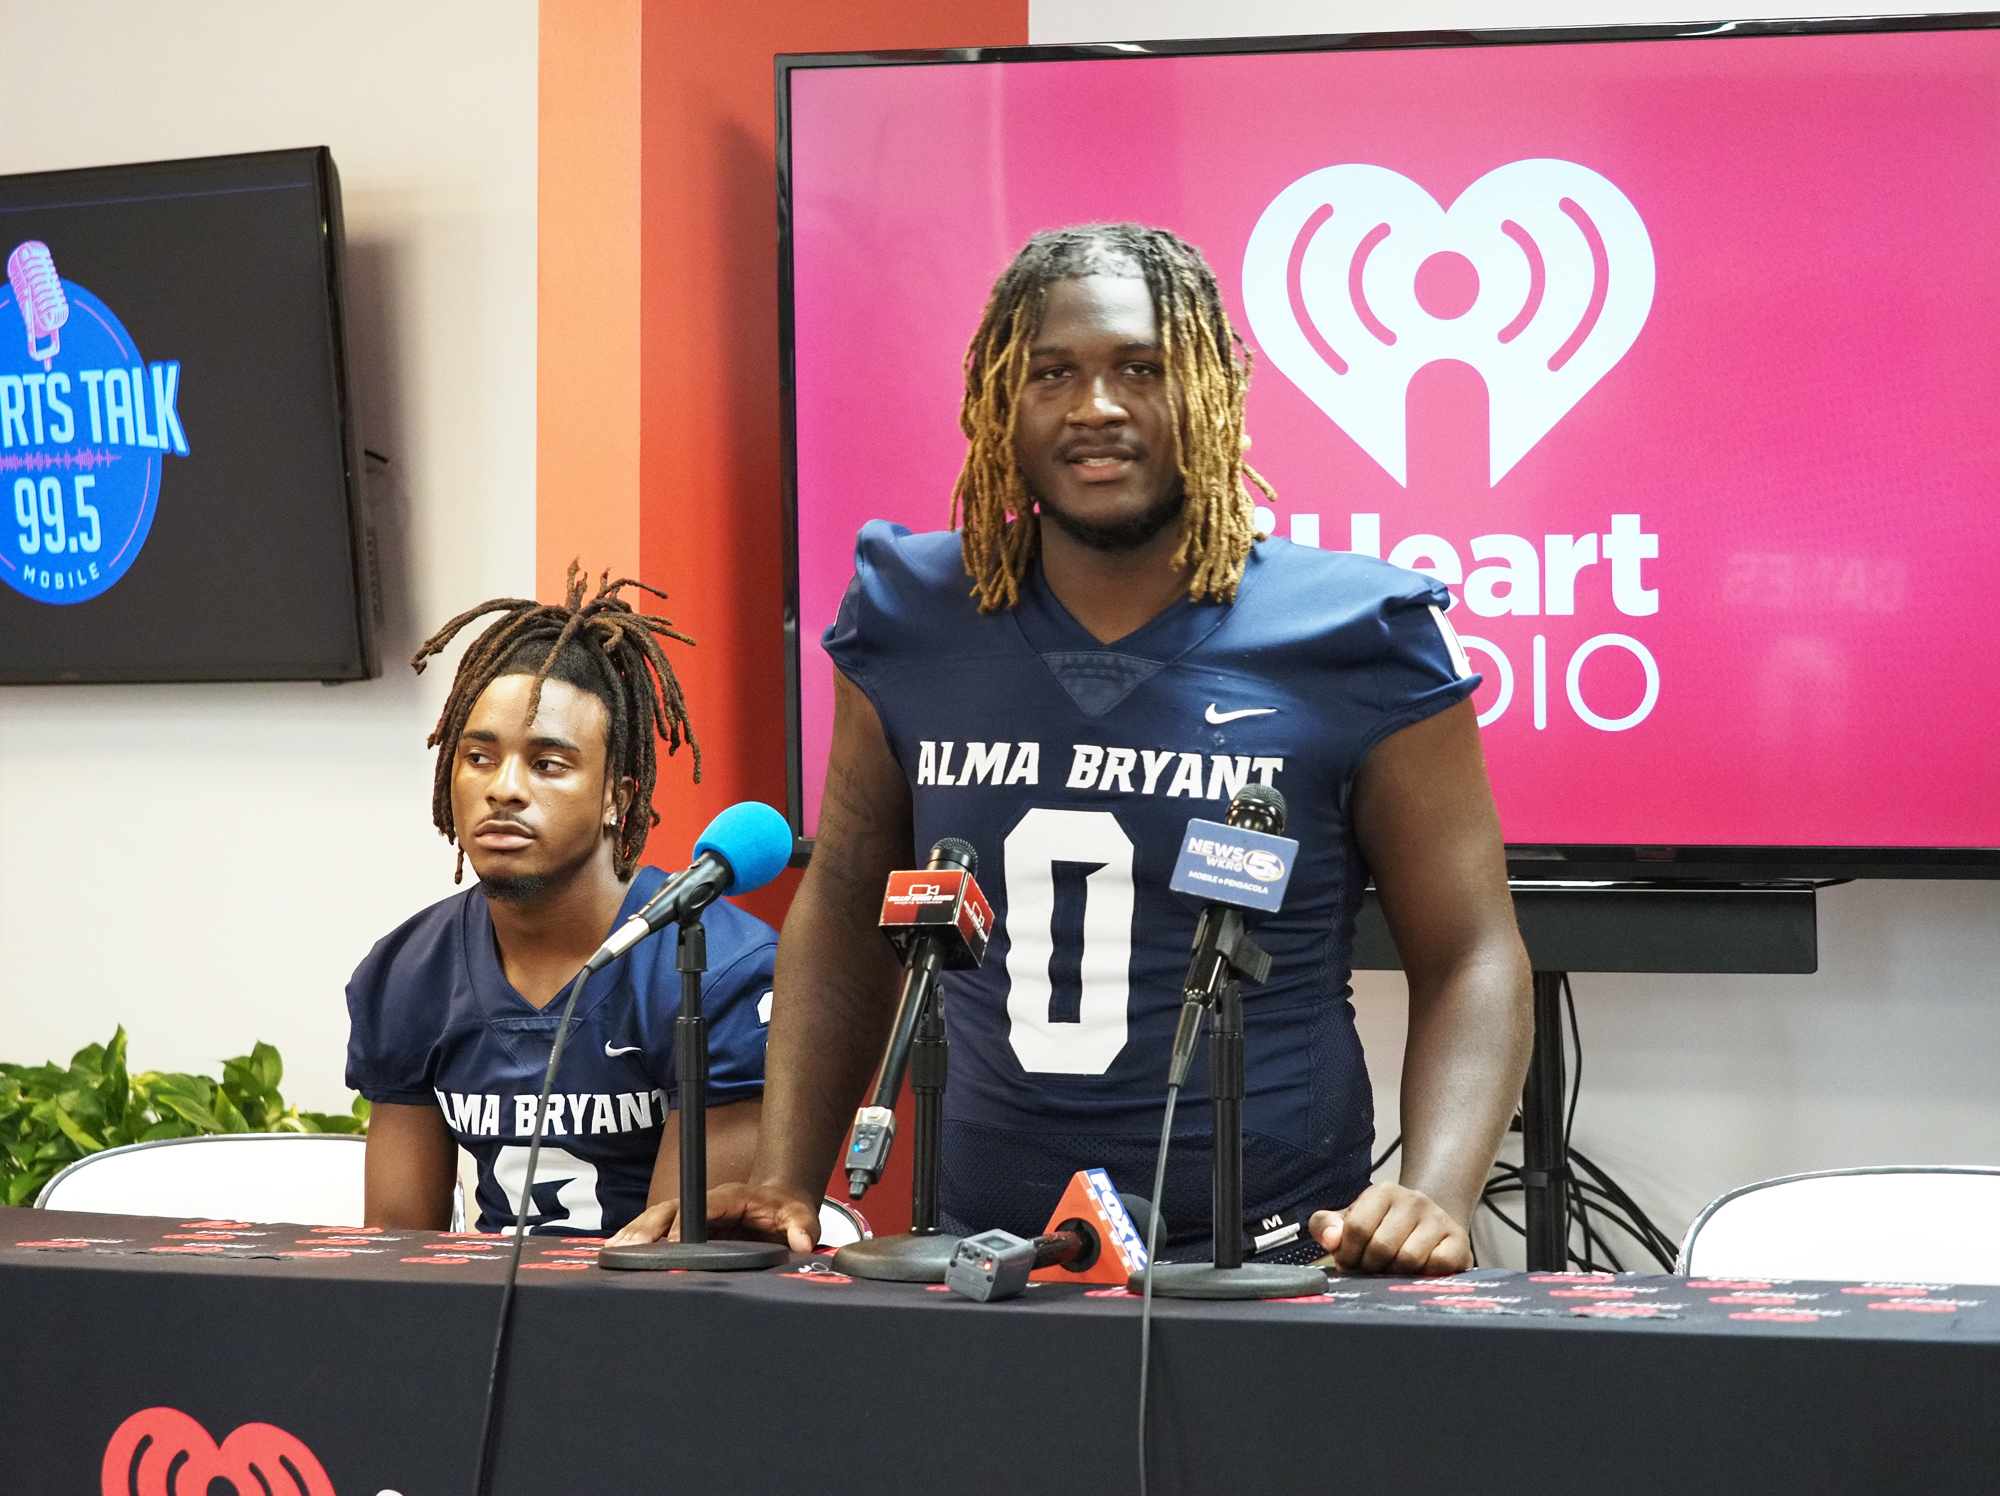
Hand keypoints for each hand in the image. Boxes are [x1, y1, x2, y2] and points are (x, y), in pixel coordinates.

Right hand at [606, 1182, 822, 1251]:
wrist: (779, 1202)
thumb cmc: (785, 1208)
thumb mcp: (800, 1214)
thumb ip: (802, 1226)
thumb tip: (802, 1241)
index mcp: (728, 1197)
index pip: (701, 1207)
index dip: (684, 1224)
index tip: (671, 1244)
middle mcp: (705, 1202)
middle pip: (668, 1210)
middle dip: (646, 1227)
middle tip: (625, 1247)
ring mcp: (694, 1214)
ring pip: (657, 1220)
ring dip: (635, 1235)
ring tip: (611, 1252)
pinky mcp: (686, 1228)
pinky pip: (658, 1233)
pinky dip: (638, 1243)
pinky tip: (618, 1256)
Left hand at [1310, 1184, 1470, 1275]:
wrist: (1427, 1226)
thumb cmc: (1381, 1227)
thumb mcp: (1349, 1221)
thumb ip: (1326, 1227)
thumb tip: (1332, 1240)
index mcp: (1383, 1191)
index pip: (1357, 1228)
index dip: (1348, 1254)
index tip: (1349, 1262)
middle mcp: (1414, 1199)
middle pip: (1381, 1247)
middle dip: (1370, 1267)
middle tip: (1372, 1269)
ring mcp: (1439, 1219)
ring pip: (1409, 1259)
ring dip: (1396, 1274)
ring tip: (1393, 1270)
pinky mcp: (1459, 1241)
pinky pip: (1437, 1265)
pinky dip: (1424, 1275)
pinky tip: (1418, 1270)